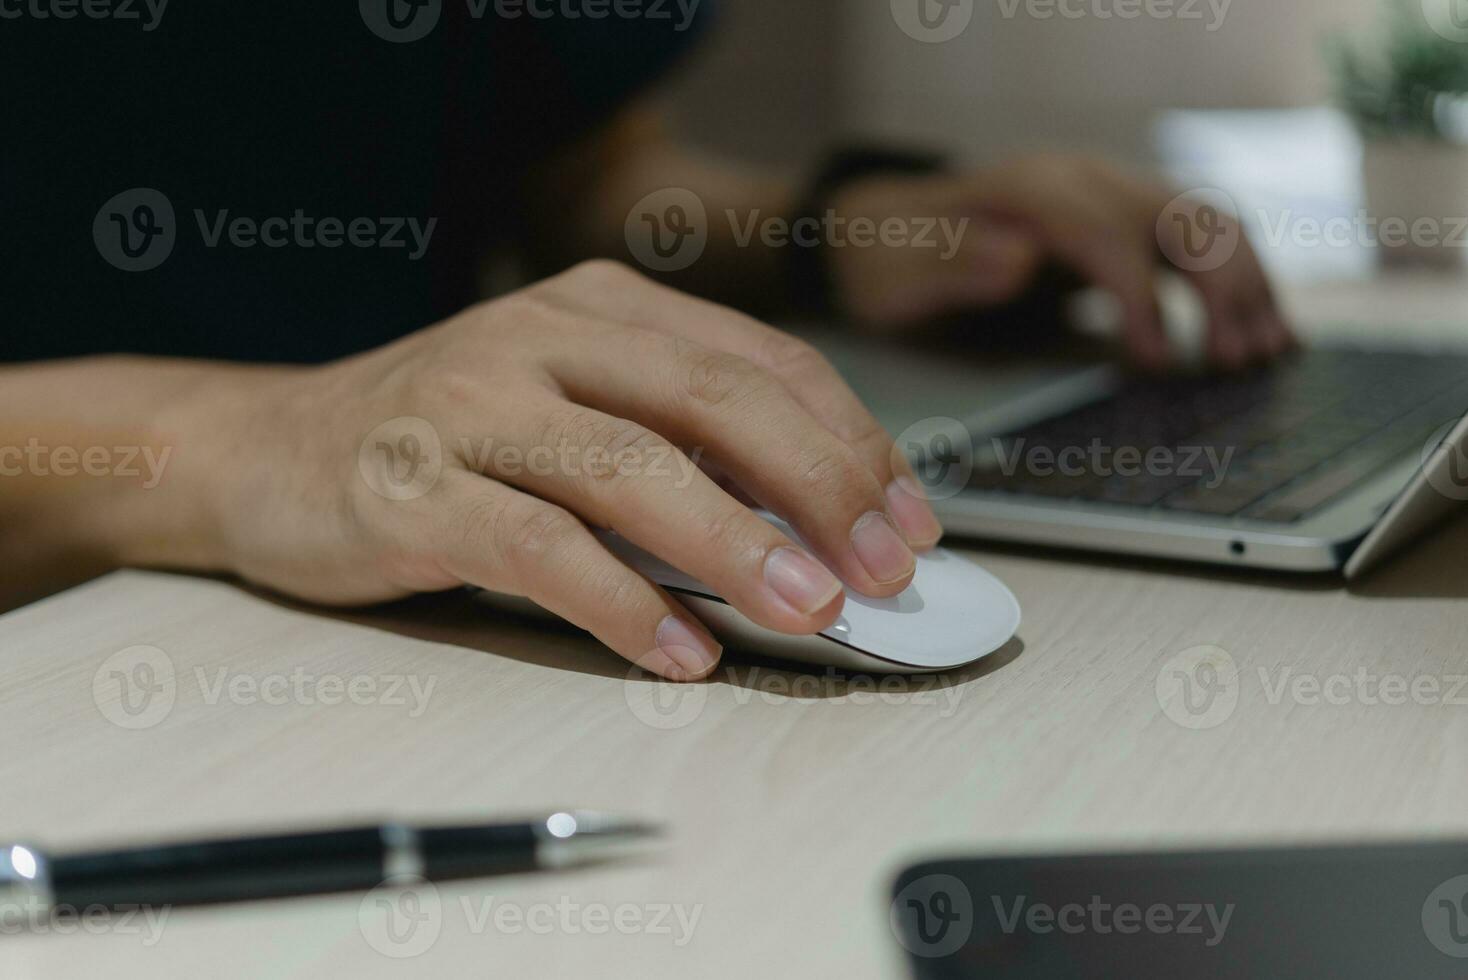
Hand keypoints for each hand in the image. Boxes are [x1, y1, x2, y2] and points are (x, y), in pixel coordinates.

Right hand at [184, 261, 943, 680]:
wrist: (269, 448)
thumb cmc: (447, 439)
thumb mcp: (570, 410)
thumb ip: (676, 451)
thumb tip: (811, 535)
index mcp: (600, 307)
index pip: (757, 361)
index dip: (849, 439)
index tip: (908, 517)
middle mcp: (541, 337)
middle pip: (713, 398)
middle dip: (819, 484)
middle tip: (885, 567)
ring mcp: (469, 407)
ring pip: (630, 468)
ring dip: (736, 543)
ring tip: (811, 609)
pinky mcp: (410, 489)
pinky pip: (538, 548)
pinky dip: (622, 604)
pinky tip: (682, 650)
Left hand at [825, 155, 1293, 369]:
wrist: (885, 230)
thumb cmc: (889, 259)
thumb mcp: (897, 270)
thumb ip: (954, 264)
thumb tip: (1019, 259)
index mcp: (1027, 193)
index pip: (1106, 234)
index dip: (1141, 296)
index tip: (1160, 360)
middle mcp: (1080, 182)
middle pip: (1177, 217)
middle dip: (1219, 287)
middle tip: (1238, 363)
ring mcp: (1107, 196)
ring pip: (1204, 222)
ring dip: (1244, 283)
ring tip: (1269, 351)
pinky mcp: (1122, 222)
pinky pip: (1198, 241)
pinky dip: (1235, 280)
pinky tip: (1258, 328)